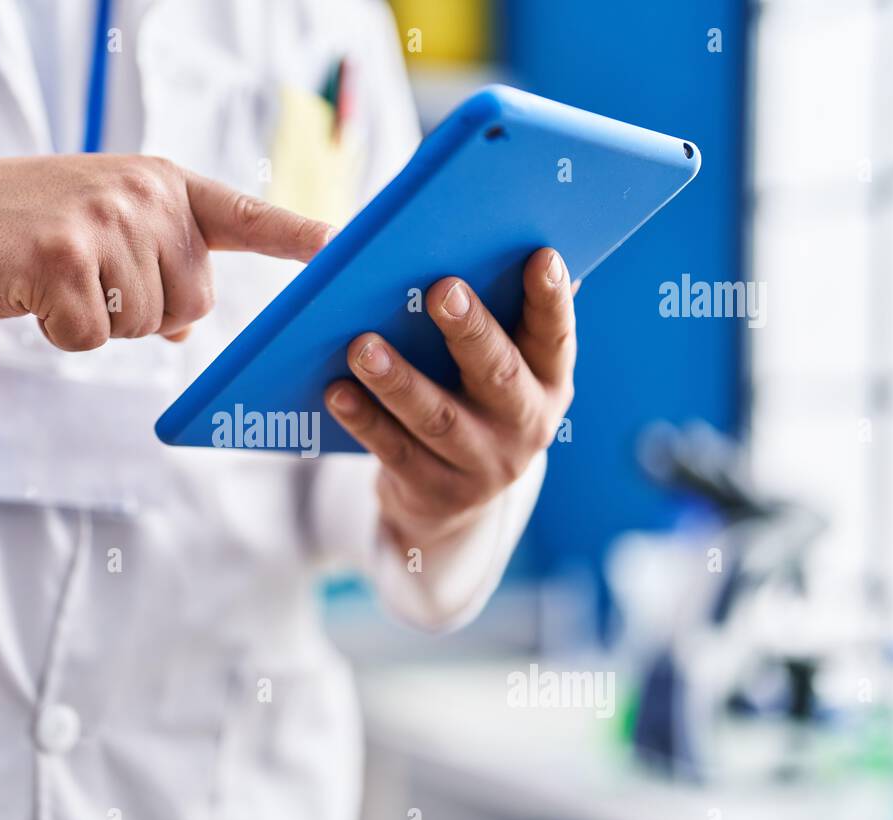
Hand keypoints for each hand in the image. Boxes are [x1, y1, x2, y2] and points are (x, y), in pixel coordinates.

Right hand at [0, 155, 331, 346]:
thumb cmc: (35, 227)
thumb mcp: (107, 228)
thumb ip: (158, 263)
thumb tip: (186, 327)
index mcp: (162, 183)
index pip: (242, 214)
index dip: (292, 235)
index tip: (339, 246)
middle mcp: (141, 194)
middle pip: (192, 301)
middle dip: (145, 310)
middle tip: (90, 277)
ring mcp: (102, 222)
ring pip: (142, 326)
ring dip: (99, 321)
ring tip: (58, 277)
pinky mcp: (61, 260)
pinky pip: (93, 338)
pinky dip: (62, 333)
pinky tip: (35, 295)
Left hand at [325, 247, 577, 551]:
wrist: (454, 503)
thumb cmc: (473, 403)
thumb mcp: (502, 370)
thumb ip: (501, 319)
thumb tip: (493, 244)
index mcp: (549, 383)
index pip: (556, 337)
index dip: (551, 299)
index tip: (541, 256)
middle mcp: (525, 426)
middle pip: (498, 375)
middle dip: (470, 331)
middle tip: (440, 289)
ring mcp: (481, 465)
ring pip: (437, 417)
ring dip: (398, 379)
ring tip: (361, 344)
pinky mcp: (435, 492)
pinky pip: (394, 451)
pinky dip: (364, 419)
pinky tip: (336, 391)